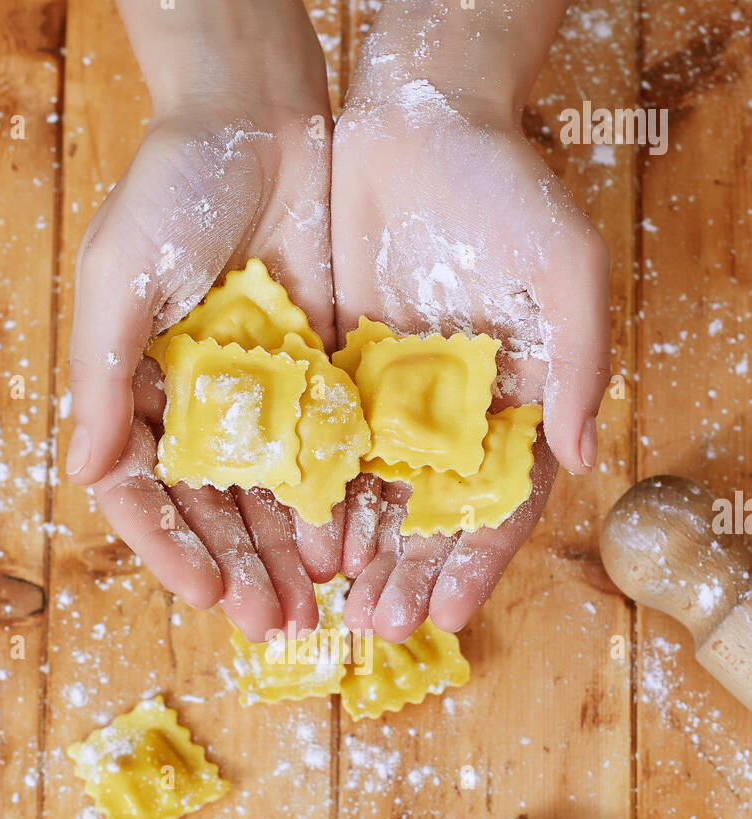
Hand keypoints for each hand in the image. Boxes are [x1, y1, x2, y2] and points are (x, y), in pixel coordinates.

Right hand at [67, 3, 333, 640]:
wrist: (261, 120)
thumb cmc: (170, 192)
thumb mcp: (120, 281)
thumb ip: (105, 379)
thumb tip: (88, 473)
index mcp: (139, 393)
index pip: (147, 494)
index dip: (172, 549)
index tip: (204, 596)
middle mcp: (198, 409)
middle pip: (215, 511)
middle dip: (240, 571)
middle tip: (271, 625)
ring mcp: (261, 399)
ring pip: (271, 498)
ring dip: (287, 555)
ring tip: (312, 607)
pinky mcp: (318, 381)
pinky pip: (324, 456)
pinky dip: (333, 503)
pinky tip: (350, 546)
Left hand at [324, 78, 609, 641]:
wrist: (422, 121)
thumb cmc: (511, 189)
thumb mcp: (566, 269)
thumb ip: (577, 364)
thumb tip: (581, 460)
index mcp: (517, 402)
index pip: (501, 500)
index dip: (477, 560)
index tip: (450, 613)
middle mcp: (458, 414)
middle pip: (435, 514)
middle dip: (411, 574)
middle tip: (382, 627)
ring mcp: (399, 399)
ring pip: (380, 495)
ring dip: (365, 555)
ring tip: (343, 607)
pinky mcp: (344, 373)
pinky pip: (331, 447)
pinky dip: (323, 496)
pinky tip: (307, 541)